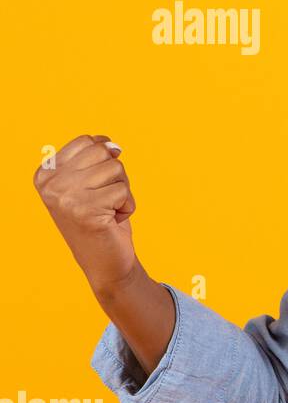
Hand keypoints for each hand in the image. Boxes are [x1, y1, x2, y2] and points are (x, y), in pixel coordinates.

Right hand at [34, 134, 139, 295]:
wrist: (105, 262)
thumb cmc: (101, 218)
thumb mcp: (91, 181)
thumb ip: (95, 158)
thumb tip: (113, 146)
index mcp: (45, 173)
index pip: (87, 141)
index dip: (104, 157)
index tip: (97, 183)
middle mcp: (50, 184)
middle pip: (103, 152)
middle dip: (115, 175)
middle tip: (104, 199)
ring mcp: (64, 197)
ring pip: (116, 169)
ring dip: (122, 191)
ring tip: (107, 210)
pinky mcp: (85, 210)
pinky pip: (123, 191)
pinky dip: (127, 206)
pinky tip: (112, 221)